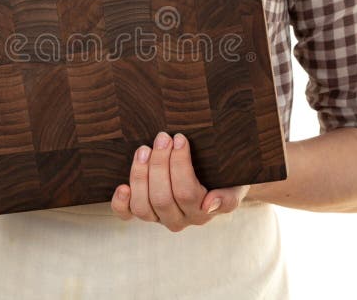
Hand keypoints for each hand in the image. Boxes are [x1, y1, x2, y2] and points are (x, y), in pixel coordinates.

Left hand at [110, 131, 249, 231]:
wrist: (215, 180)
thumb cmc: (226, 178)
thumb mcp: (236, 185)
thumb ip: (228, 198)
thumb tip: (209, 204)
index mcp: (202, 213)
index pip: (186, 191)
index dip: (179, 163)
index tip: (180, 137)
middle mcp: (180, 220)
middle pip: (162, 197)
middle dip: (159, 163)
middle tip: (162, 137)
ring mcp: (159, 217)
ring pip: (143, 206)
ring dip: (140, 175)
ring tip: (144, 149)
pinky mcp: (144, 211)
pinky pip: (127, 214)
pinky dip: (121, 203)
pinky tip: (123, 186)